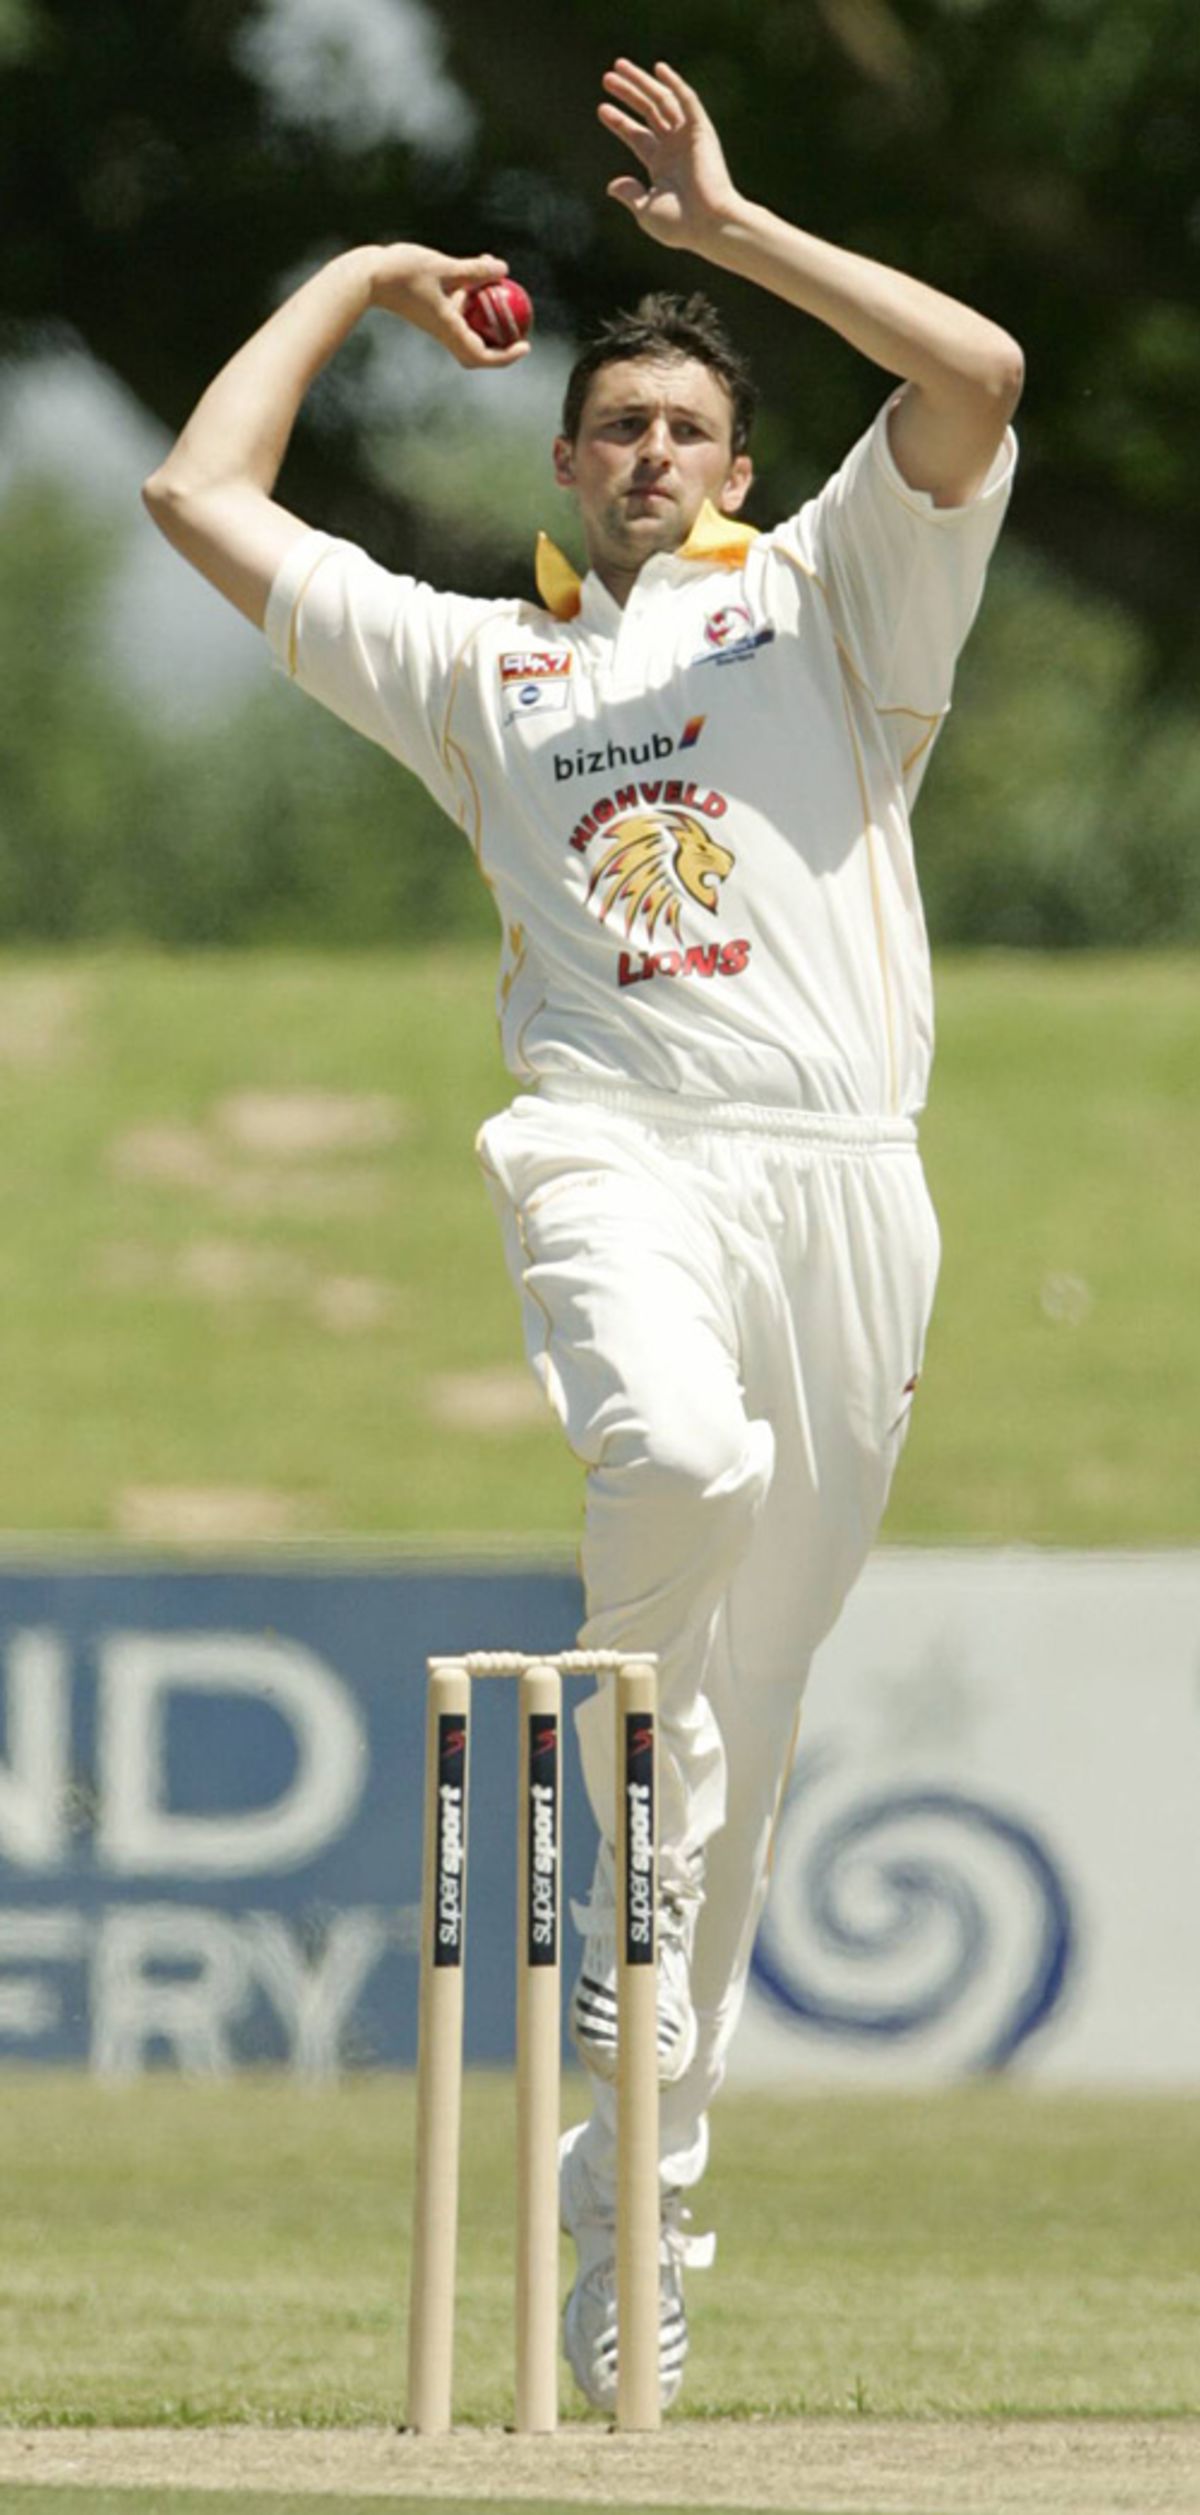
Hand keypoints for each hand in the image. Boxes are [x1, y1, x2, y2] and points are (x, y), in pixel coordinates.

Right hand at [368, 245, 530, 369]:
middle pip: (479, 346)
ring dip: (486, 304)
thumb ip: (474, 270)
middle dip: (501, 338)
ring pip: (469, 321)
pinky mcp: (430, 307)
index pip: (482, 355)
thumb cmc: (402, 272)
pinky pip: (458, 306)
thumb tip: (504, 270)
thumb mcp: (443, 267)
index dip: (506, 356)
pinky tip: (480, 266)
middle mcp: (444, 330)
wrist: (366, 276)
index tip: (525, 346)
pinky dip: (471, 292)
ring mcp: (436, 320)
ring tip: (497, 274)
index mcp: (448, 329)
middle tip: (520, 322)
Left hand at [598, 58, 741, 251]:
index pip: (637, 136)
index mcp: (662, 166)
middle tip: (606, 78)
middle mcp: (675, 147)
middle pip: (647, 112)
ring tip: (619, 67)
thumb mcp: (646, 211)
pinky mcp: (701, 131)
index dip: (619, 121)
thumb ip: (630, 195)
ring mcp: (688, 137)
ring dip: (642, 83)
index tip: (601, 108)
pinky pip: (687, 101)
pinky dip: (675, 84)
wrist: (710, 223)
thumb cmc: (680, 224)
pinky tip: (659, 69)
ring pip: (662, 101)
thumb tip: (611, 186)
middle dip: (628, 94)